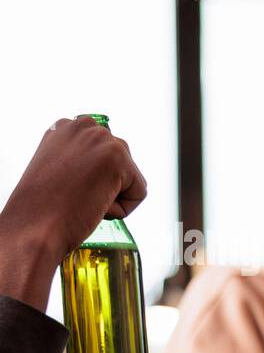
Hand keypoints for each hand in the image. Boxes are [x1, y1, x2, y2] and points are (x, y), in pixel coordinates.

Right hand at [0, 116, 146, 307]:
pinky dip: (121, 209)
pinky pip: (138, 194)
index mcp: (66, 127)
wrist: (36, 226)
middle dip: (104, 188)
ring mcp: (102, 139)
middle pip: (121, 167)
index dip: (91, 182)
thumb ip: (79, 161)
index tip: (68, 189)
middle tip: (74, 196)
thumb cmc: (43, 208)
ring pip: (130, 180)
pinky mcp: (118, 158)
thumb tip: (101, 167)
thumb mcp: (57, 171)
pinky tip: (93, 205)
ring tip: (81, 200)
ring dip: (111, 198)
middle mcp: (84, 126)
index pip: (103, 157)